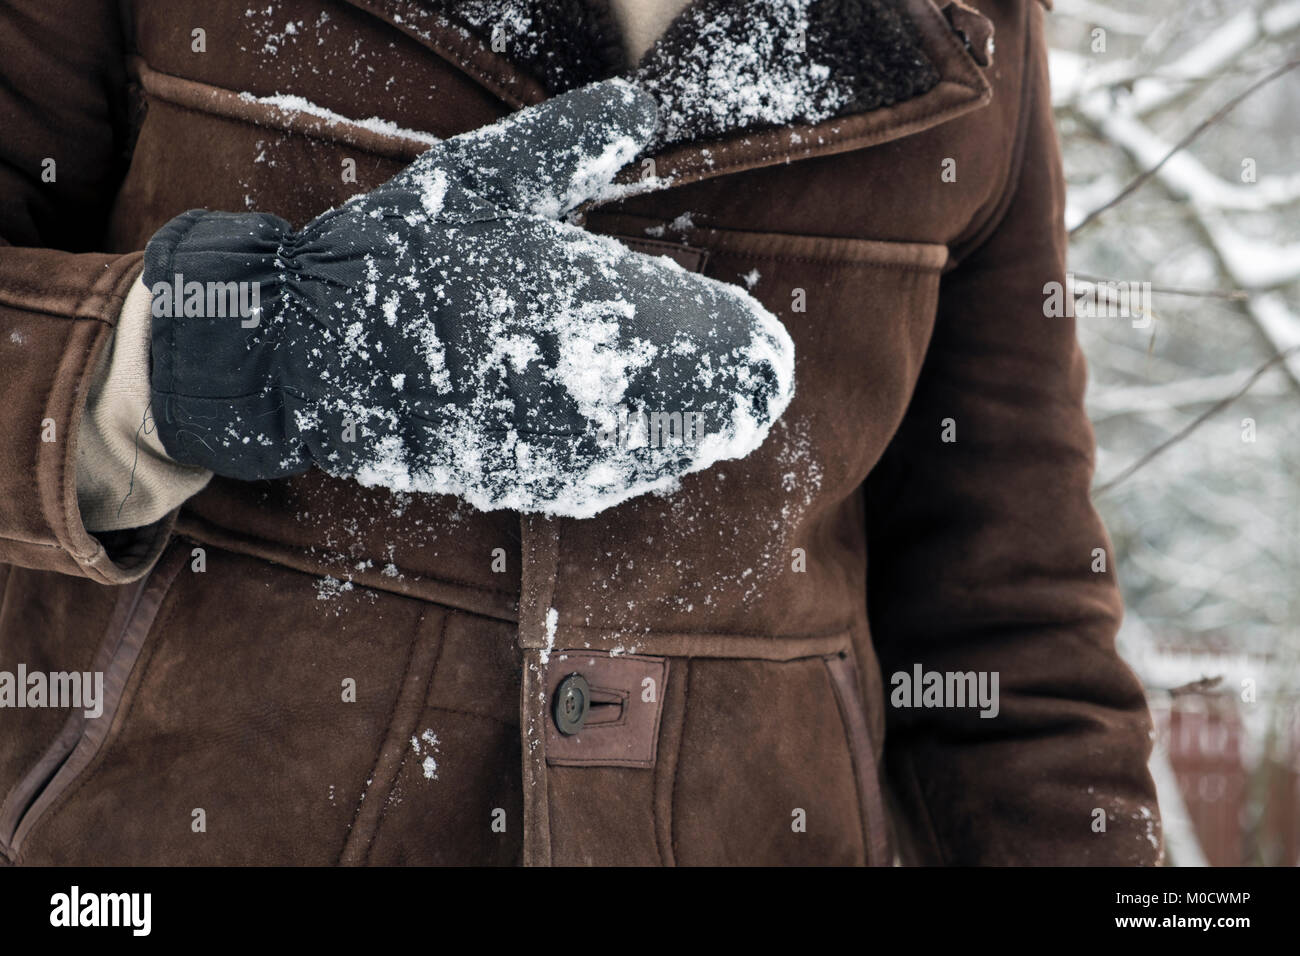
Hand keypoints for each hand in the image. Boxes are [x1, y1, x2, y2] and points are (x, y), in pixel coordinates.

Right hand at [144, 79, 793, 516]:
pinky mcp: (517, 479)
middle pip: (694, 415)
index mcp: (585, 312)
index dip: (742, 349)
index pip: (703, 344)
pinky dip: (633, 465)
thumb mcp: (482, 178)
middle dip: (730, 400)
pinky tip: (644, 449)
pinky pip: (601, 483)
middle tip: (762, 390)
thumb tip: (639, 106)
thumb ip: (569, 144)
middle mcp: (582, 392)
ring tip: (719, 419)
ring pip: (655, 457)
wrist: (308, 353)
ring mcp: (551, 446)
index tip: (767, 348)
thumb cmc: (397, 258)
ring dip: (691, 437)